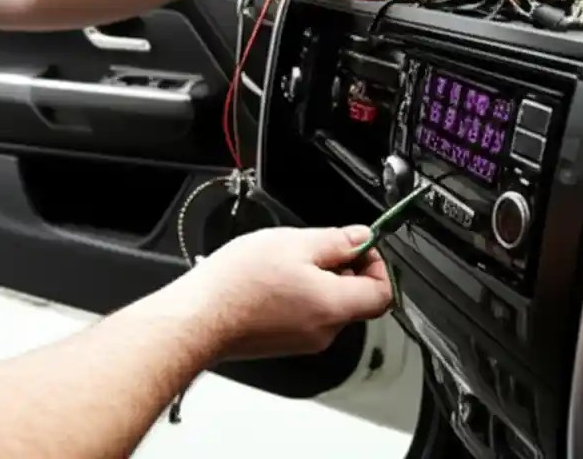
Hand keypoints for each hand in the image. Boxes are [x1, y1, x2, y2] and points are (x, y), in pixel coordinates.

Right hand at [158, 225, 395, 360]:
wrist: (198, 318)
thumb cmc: (237, 284)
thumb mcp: (293, 243)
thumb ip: (336, 241)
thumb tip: (361, 238)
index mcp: (335, 305)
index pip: (384, 292)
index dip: (377, 264)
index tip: (359, 246)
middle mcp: (325, 331)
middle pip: (356, 299)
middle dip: (345, 269)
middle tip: (317, 247)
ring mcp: (304, 341)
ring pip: (329, 306)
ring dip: (318, 280)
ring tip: (286, 262)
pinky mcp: (284, 344)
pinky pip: (306, 316)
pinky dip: (299, 296)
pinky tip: (272, 280)